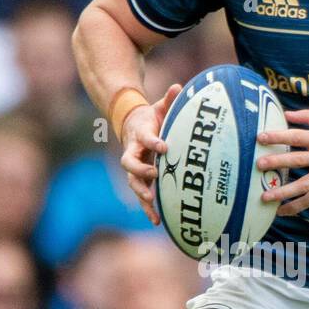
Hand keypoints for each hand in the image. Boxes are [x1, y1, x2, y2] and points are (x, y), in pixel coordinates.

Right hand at [119, 83, 181, 225]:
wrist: (133, 127)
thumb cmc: (152, 117)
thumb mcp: (160, 107)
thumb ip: (169, 99)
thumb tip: (179, 86)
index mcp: (140, 134)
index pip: (145, 138)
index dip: (152, 141)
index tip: (164, 145)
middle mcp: (133, 152)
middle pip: (130, 163)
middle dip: (141, 170)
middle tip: (155, 173)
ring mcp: (135, 168)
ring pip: (133, 182)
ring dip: (142, 194)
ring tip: (152, 203)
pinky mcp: (141, 179)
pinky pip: (142, 196)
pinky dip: (148, 208)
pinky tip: (157, 221)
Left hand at [256, 107, 308, 215]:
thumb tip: (286, 114)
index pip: (296, 136)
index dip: (278, 136)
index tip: (260, 138)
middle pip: (297, 160)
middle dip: (276, 163)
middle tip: (258, 165)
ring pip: (303, 186)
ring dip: (283, 192)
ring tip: (264, 196)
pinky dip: (297, 207)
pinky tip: (281, 211)